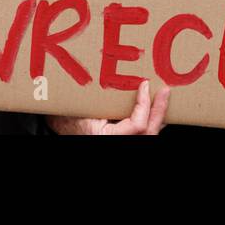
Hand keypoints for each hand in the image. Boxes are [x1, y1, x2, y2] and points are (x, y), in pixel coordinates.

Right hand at [46, 80, 170, 134]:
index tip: (144, 84)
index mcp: (105, 137)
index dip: (144, 104)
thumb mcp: (82, 104)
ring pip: (147, 136)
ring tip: (163, 100)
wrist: (60, 127)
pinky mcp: (121, 140)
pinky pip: (141, 135)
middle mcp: (116, 143)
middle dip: (159, 111)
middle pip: (148, 133)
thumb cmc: (66, 115)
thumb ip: (103, 98)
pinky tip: (153, 112)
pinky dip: (149, 123)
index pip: (137, 125)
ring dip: (157, 117)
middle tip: (164, 91)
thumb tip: (123, 81)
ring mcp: (120, 143)